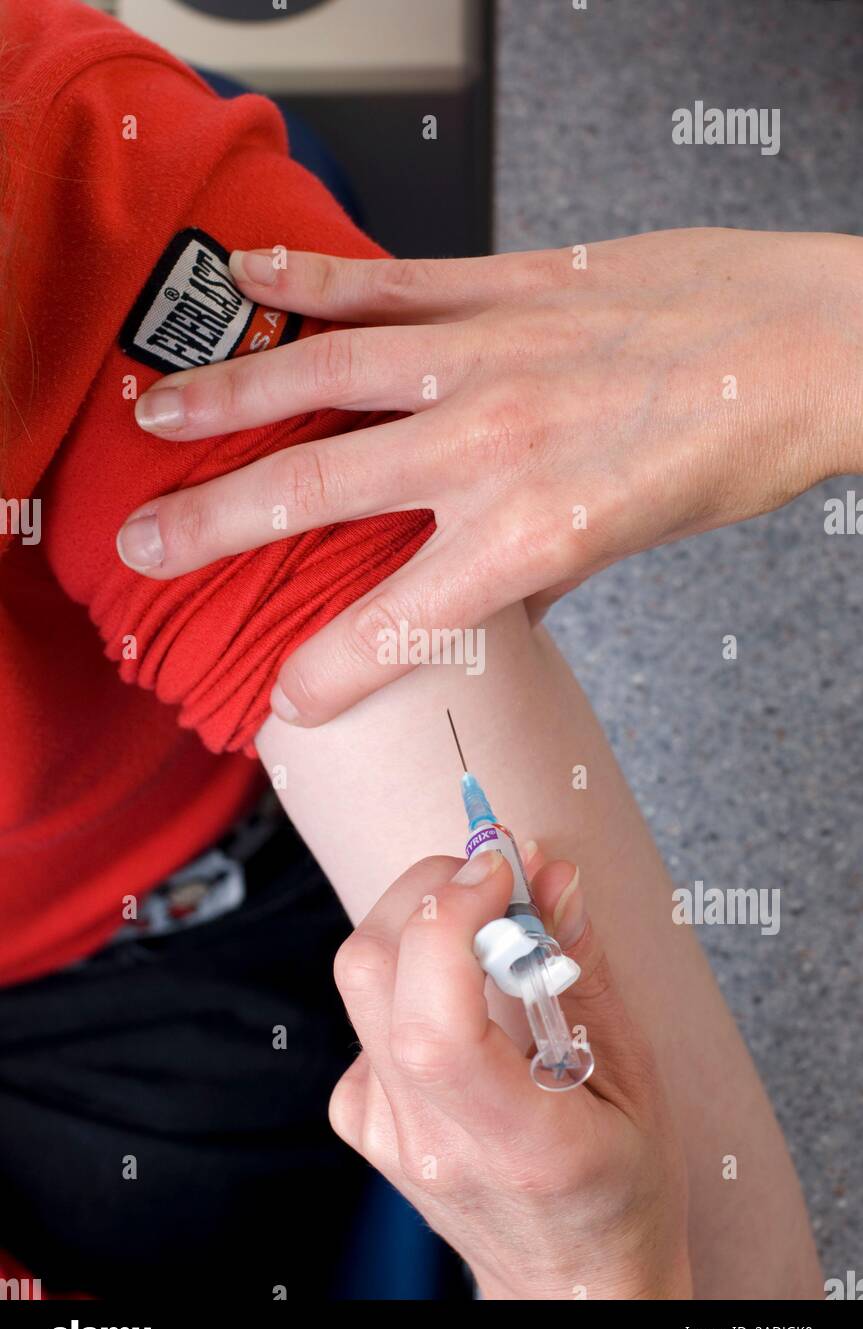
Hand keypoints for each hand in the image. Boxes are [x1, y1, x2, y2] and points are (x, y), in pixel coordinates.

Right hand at [119, 229, 862, 723]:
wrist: (807, 345)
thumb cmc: (730, 449)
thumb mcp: (627, 545)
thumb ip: (533, 570)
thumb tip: (478, 596)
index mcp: (532, 530)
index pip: (397, 618)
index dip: (330, 668)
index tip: (285, 698)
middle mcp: (494, 445)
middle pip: (320, 489)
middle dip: (218, 526)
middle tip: (149, 549)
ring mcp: (492, 355)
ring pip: (329, 375)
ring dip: (230, 397)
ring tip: (158, 416)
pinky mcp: (509, 286)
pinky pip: (391, 282)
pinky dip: (315, 277)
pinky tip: (252, 274)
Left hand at [328, 844, 691, 1300]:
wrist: (572, 1286)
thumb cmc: (620, 1190)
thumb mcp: (634, 1077)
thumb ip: (584, 968)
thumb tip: (550, 874)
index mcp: (512, 1140)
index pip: (434, 1022)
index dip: (452, 918)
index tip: (501, 869)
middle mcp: (429, 1139)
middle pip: (371, 972)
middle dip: (428, 890)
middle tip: (493, 880)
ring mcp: (383, 1133)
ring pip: (360, 979)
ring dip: (418, 924)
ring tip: (485, 932)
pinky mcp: (361, 1121)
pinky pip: (364, 1014)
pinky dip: (410, 976)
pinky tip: (463, 1003)